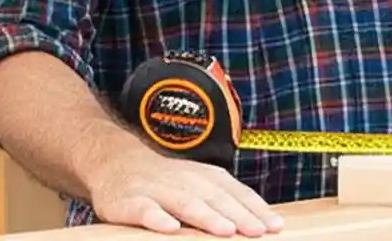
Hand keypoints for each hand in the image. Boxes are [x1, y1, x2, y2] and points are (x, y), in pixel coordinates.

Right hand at [85, 146, 283, 236]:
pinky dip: (157, 218)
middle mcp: (185, 181)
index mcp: (205, 178)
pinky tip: (170, 228)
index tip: (276, 225)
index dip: (256, 209)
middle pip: (216, 199)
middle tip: (259, 231)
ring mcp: (157, 190)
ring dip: (207, 217)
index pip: (236, 193)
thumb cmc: (166, 181)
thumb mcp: (198, 184)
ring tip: (225, 231)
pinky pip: (145, 210)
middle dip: (239, 215)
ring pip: (185, 204)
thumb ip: (224, 200)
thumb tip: (261, 224)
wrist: (115, 161)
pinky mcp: (130, 201)